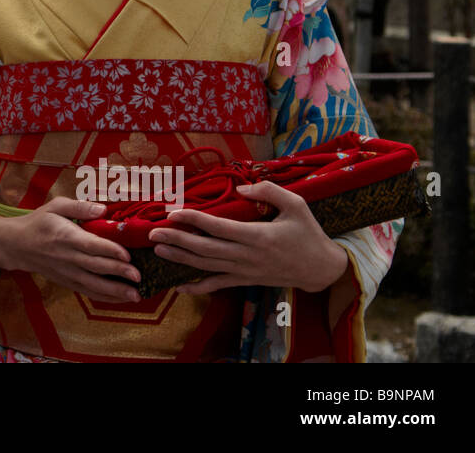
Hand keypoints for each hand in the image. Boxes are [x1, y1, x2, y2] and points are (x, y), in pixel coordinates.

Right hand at [0, 197, 141, 302]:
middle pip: (95, 267)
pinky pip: (87, 292)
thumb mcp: (55, 206)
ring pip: (93, 284)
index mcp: (66, 237)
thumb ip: (79, 207)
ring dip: (115, 291)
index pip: (90, 245)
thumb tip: (103, 209)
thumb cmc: (39, 222)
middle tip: (138, 277)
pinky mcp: (67, 281)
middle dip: (118, 273)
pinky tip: (121, 299)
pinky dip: (105, 297)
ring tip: (135, 295)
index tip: (127, 254)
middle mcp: (67, 257)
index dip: (109, 250)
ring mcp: (67, 272)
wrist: (17, 244)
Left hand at [149, 181, 350, 293]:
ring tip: (158, 251)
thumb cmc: (308, 233)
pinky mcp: (246, 281)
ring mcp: (245, 271)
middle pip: (205, 249)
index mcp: (258, 236)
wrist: (321, 269)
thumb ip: (269, 191)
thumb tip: (241, 188)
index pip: (218, 227)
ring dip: (180, 259)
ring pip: (207, 266)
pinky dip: (198, 287)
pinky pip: (219, 285)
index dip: (193, 219)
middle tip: (152, 234)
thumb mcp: (296, 205)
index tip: (172, 212)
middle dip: (176, 241)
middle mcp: (248, 256)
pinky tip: (180, 286)